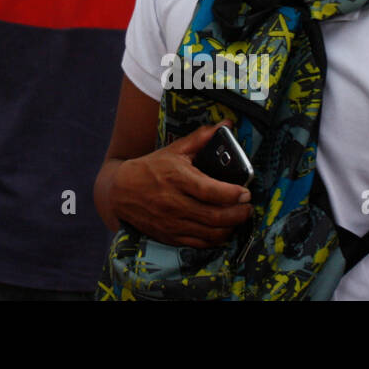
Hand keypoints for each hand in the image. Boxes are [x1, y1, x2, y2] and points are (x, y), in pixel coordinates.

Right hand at [107, 123, 252, 247]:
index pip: (210, 190)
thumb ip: (200, 138)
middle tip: (248, 206)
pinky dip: (217, 239)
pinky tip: (223, 229)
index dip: (232, 194)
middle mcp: (174, 202)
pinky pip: (200, 243)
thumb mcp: (173, 150)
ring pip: (211, 232)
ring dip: (231, 227)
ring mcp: (172, 222)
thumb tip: (225, 125)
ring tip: (239, 217)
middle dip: (239, 213)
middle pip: (215, 215)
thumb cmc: (150, 168)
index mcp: (176, 178)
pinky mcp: (171, 236)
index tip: (245, 191)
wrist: (120, 191)